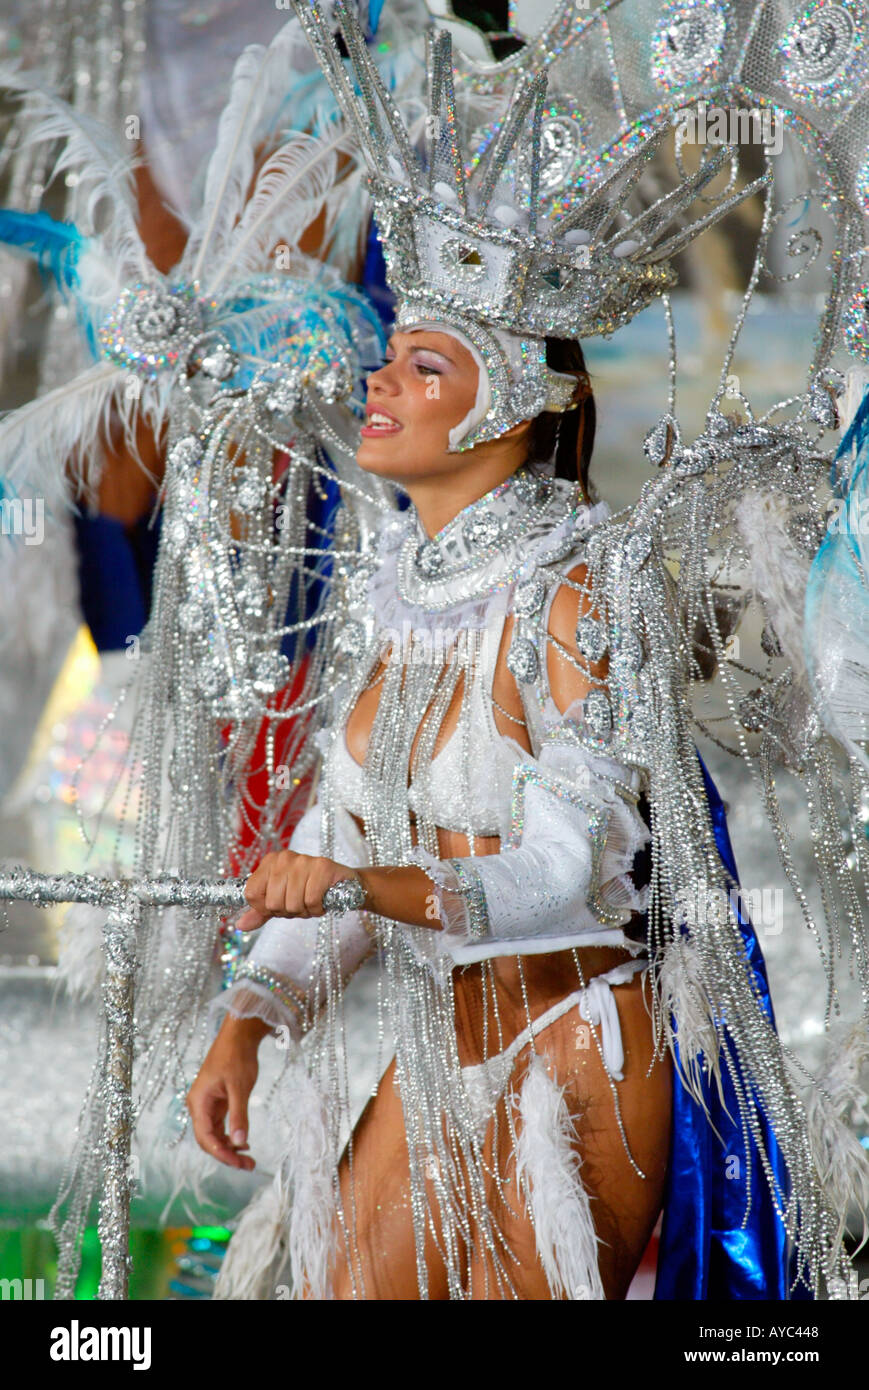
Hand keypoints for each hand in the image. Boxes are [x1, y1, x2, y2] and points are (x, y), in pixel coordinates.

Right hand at [186, 1015, 269, 1169]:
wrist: (239, 1036)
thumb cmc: (237, 1057)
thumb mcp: (240, 1087)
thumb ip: (239, 1115)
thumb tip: (240, 1142)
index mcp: (199, 1102)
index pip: (205, 1137)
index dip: (221, 1153)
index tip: (238, 1163)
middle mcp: (199, 1106)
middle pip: (208, 1140)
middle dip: (227, 1155)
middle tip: (248, 1166)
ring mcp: (207, 1104)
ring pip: (215, 1135)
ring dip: (230, 1148)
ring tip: (249, 1160)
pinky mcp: (217, 1101)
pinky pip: (220, 1125)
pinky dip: (231, 1136)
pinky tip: (244, 1143)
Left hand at [237, 850, 360, 930]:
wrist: (344, 885)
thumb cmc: (309, 891)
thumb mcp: (281, 901)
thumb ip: (260, 912)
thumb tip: (239, 925)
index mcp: (269, 862)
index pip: (252, 894)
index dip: (264, 908)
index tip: (279, 905)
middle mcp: (284, 858)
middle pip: (272, 902)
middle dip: (287, 911)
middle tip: (300, 903)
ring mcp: (303, 860)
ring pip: (292, 903)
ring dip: (304, 911)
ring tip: (311, 902)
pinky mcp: (322, 867)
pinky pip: (311, 900)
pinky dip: (317, 909)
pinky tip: (322, 901)